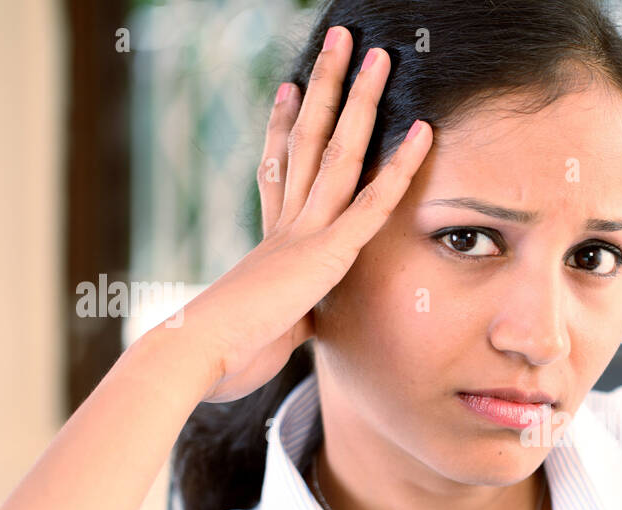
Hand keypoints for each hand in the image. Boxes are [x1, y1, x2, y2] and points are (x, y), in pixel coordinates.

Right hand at [163, 27, 430, 403]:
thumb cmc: (225, 354)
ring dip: (361, 101)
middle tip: (338, 43)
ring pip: (341, 151)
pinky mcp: (326, 251)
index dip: (284, 128)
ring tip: (378, 55)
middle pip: (310, 140)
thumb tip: (292, 329)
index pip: (280, 171)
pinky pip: (373, 203)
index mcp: (270, 241)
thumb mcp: (266, 333)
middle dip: (326, 89)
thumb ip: (286, 318)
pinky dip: (400, 169)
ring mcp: (306, 230)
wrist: (198, 351)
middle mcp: (286, 223)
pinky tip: (423, 134)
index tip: (289, 89)